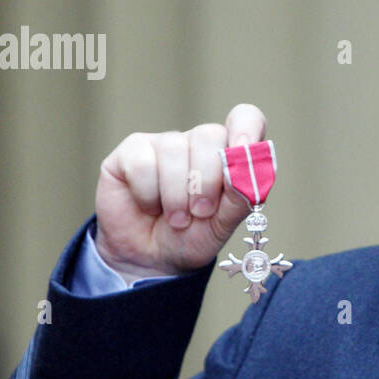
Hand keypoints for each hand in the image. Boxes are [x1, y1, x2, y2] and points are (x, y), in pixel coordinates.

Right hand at [93, 104, 266, 280]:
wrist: (151, 260)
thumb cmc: (192, 237)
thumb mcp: (223, 225)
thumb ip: (240, 197)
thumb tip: (245, 171)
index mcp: (228, 154)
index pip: (246, 118)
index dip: (247, 127)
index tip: (243, 150)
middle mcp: (197, 143)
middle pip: (209, 135)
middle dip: (207, 181)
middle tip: (200, 212)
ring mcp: (164, 144)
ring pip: (173, 149)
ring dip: (176, 195)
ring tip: (176, 219)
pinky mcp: (131, 152)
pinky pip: (142, 162)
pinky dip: (148, 194)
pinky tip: (149, 206)